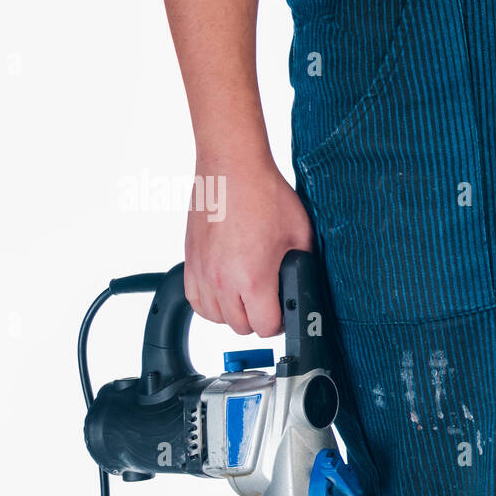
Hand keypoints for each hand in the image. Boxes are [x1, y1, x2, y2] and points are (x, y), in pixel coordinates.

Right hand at [183, 153, 313, 336]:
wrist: (233, 167)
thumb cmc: (264, 195)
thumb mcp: (300, 236)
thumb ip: (302, 268)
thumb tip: (305, 286)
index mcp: (252, 279)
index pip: (266, 327)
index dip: (280, 322)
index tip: (284, 312)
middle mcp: (222, 280)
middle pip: (240, 327)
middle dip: (259, 319)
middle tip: (270, 301)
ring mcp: (202, 272)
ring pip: (215, 317)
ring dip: (233, 313)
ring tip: (248, 296)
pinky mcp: (190, 261)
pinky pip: (194, 301)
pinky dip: (210, 303)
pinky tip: (225, 291)